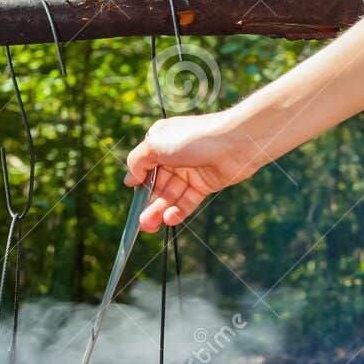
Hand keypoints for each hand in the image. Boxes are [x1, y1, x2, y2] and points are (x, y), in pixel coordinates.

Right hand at [125, 111, 257, 232]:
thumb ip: (137, 163)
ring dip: (160, 211)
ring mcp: (190, 171)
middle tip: (142, 224)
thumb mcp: (154, 145)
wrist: (234, 142)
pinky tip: (170, 218)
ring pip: (171, 195)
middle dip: (148, 204)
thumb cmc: (193, 138)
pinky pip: (188, 200)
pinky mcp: (205, 184)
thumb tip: (129, 180)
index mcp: (160, 142)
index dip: (139, 184)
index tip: (134, 199)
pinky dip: (178, 211)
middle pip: (157, 185)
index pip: (144, 167)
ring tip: (151, 225)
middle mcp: (174, 156)